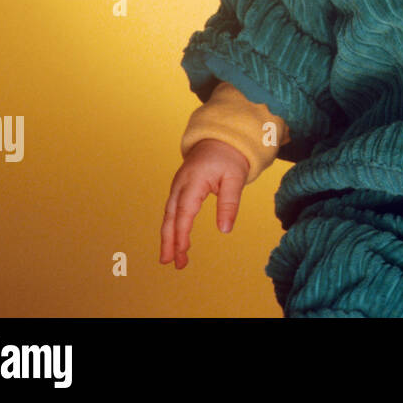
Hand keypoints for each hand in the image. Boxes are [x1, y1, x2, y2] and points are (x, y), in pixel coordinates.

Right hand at [159, 139, 249, 269]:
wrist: (220, 139)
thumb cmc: (229, 158)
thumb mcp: (235, 179)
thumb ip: (229, 204)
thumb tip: (225, 230)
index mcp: (193, 181)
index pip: (184, 212)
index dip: (181, 234)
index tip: (182, 252)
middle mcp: (180, 185)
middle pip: (170, 216)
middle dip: (169, 241)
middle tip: (169, 263)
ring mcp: (177, 186)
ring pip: (169, 215)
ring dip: (168, 237)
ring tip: (169, 259)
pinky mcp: (179, 189)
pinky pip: (172, 210)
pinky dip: (172, 226)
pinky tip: (176, 241)